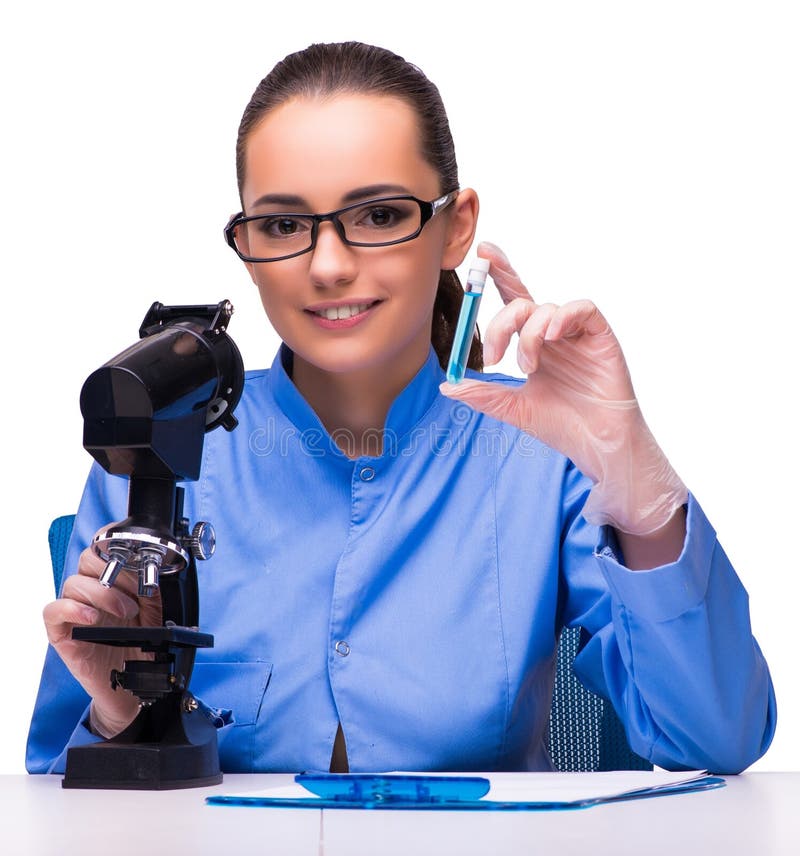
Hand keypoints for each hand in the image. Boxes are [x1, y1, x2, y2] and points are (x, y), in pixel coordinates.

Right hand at [43, 537, 162, 736]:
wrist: (134, 689)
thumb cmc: (142, 651)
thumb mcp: (156, 616)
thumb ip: (153, 592)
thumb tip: (153, 571)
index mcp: (114, 585)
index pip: (105, 551)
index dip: (118, 548)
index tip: (138, 557)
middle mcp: (92, 595)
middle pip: (87, 560)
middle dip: (113, 568)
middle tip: (136, 592)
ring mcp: (76, 613)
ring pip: (73, 582)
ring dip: (103, 593)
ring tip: (126, 612)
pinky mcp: (62, 634)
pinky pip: (53, 610)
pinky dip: (71, 608)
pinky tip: (92, 618)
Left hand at [439, 241, 686, 534]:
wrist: (596, 445)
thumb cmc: (562, 426)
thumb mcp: (513, 409)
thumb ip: (483, 395)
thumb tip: (447, 386)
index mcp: (534, 344)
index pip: (514, 301)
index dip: (500, 274)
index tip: (481, 254)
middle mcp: (554, 334)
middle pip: (522, 303)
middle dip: (501, 324)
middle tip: (492, 357)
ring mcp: (577, 333)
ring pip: (545, 308)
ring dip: (529, 336)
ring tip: (529, 368)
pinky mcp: (600, 335)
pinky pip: (581, 308)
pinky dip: (563, 317)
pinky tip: (553, 336)